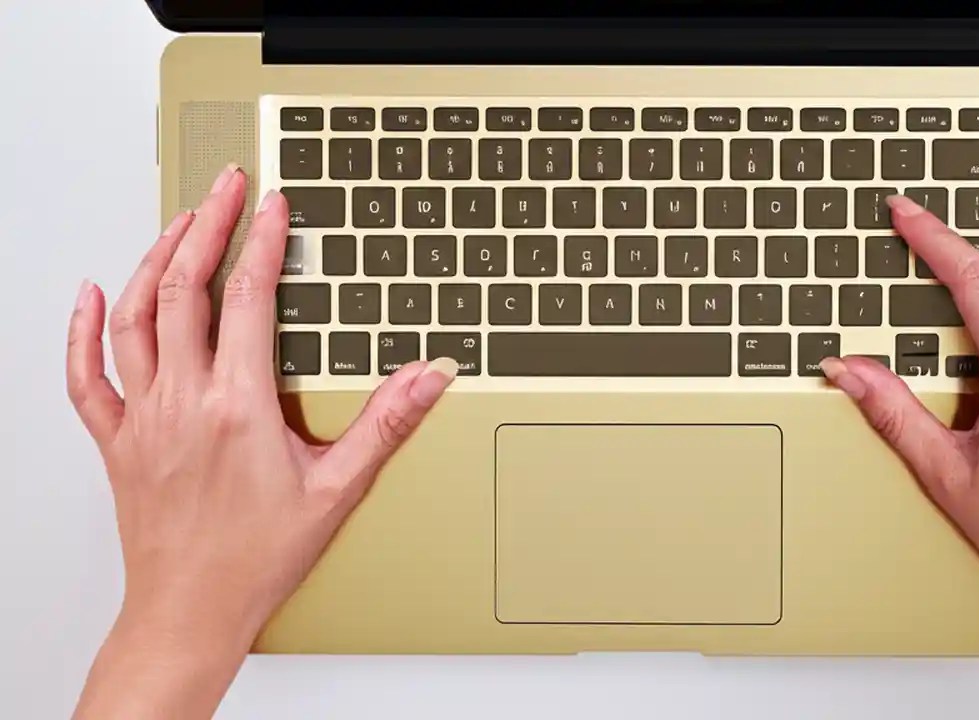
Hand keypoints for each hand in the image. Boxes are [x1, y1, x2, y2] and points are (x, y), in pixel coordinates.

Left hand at [65, 164, 457, 719]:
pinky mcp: (116, 441)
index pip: (247, 299)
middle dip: (206, 226)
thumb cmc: (257, 559)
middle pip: (184, 290)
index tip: (272, 205)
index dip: (262, 242)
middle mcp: (182, 401)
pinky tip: (91, 295)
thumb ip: (385, 424)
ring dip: (154, 261)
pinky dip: (82, 329)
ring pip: (134, 318)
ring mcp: (142, 417)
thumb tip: (427, 376)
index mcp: (237, 406)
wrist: (191, 612)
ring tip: (179, 224)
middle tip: (224, 186)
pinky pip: (86, 376)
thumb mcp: (337, 490)